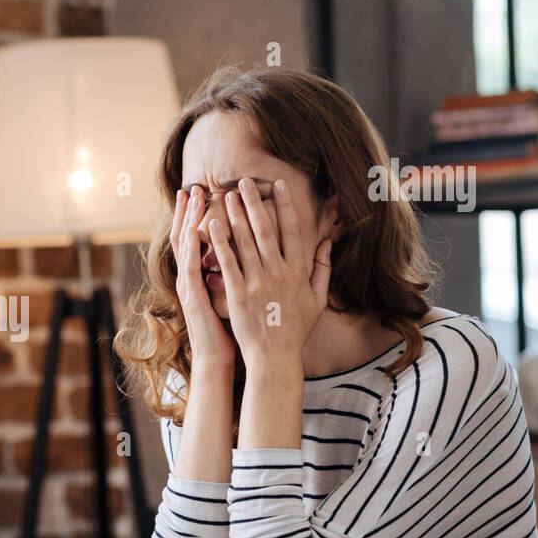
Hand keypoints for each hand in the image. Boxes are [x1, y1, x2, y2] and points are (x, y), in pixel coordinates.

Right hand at [172, 187, 235, 370]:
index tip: (203, 194)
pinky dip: (191, 247)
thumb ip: (236, 273)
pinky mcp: (193, 297)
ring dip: (187, 220)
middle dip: (188, 211)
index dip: (198, 216)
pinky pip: (190, 267)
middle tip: (191, 187)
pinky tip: (193, 228)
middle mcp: (189, 277)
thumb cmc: (229, 328)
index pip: (197, 239)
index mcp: (200, 275)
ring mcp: (188, 286)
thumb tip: (247, 256)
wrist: (216, 357)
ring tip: (190, 199)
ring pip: (185, 246)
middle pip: (185, 236)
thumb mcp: (232, 296)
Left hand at [210, 178, 332, 370]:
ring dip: (235, 216)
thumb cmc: (296, 328)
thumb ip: (322, 268)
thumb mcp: (317, 299)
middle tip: (243, 181)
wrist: (275, 356)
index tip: (277, 185)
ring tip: (225, 195)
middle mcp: (278, 273)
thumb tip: (327, 241)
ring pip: (244, 242)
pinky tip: (210, 226)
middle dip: (254, 202)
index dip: (285, 205)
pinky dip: (219, 243)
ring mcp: (257, 283)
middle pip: (265, 230)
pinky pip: (227, 263)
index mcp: (298, 272)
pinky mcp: (238, 294)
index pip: (292, 230)